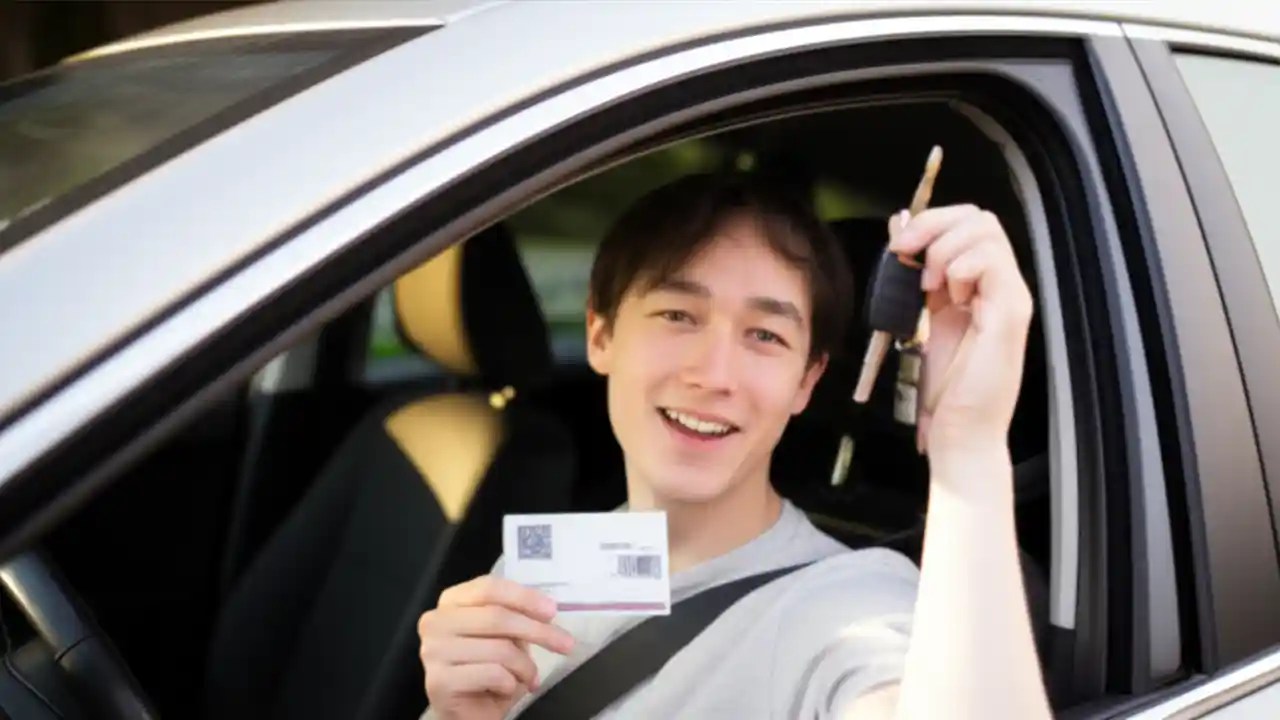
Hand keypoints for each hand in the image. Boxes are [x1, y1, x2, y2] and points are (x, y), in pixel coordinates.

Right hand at [418, 575, 575, 719]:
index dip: (524, 597)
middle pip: (496, 616)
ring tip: (529, 678)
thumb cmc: (487, 671)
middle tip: (565, 644)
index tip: (552, 610)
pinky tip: (506, 689)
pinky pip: (493, 674)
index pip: (489, 588)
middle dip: (538, 631)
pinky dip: (511, 684)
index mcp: (450, 602)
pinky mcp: (439, 682)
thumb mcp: (505, 636)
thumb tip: (545, 610)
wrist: (467, 714)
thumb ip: (515, 617)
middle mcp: (435, 622)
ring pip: (499, 648)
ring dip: (525, 667)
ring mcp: (433, 652)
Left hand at [887, 205, 1032, 460]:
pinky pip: (991, 262)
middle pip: (979, 218)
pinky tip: (946, 297)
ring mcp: (1009, 297)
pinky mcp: (1011, 313)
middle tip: (908, 255)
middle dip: (934, 225)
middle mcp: (1000, 285)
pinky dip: (960, 268)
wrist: (960, 431)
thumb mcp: (916, 314)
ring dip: (945, 249)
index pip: (967, 222)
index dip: (930, 222)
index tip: (899, 246)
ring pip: (986, 231)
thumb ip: (912, 270)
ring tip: (929, 286)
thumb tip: (899, 224)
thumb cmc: (943, 385)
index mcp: (979, 284)